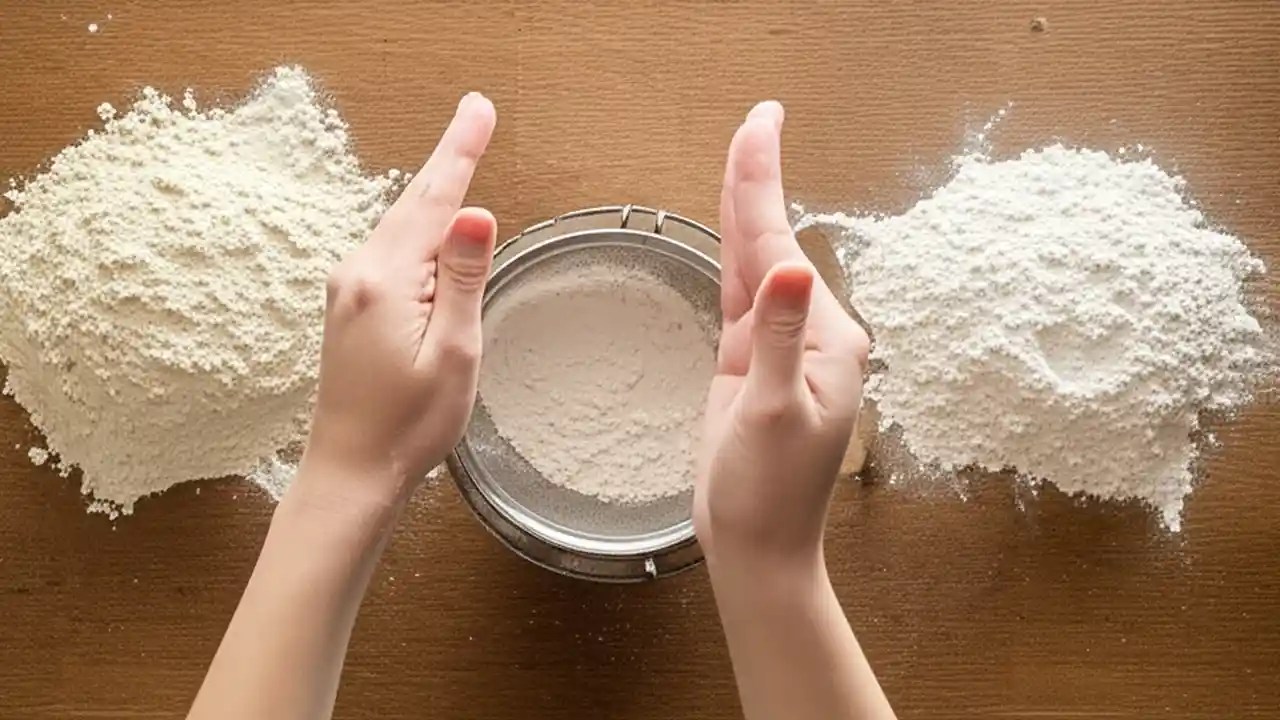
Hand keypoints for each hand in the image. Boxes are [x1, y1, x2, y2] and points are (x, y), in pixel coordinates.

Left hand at [303, 93, 497, 501]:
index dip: (461, 151)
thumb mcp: (454, 351)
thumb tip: (474, 212)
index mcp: (386, 280)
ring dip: (434, 193)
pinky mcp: (349, 307)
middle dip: (449, 158)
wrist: (350, 472)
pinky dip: (418, 227)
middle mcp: (358, 274)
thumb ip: (463, 278)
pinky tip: (433, 224)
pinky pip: (392, 252)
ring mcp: (348, 289)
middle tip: (476, 112)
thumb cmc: (409, 423)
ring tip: (462, 153)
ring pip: (401, 227)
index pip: (434, 200)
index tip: (480, 110)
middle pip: (414, 204)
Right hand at [694, 102, 869, 570]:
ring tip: (741, 154)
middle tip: (755, 120)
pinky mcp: (751, 362)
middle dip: (758, 179)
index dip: (762, 181)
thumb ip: (781, 340)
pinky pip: (741, 293)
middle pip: (773, 240)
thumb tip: (792, 270)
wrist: (758, 546)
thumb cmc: (770, 494)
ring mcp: (780, 346)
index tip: (759, 125)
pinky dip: (732, 252)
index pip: (782, 244)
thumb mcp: (772, 416)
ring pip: (756, 262)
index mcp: (825, 339)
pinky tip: (729, 227)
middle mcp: (810, 333)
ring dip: (745, 207)